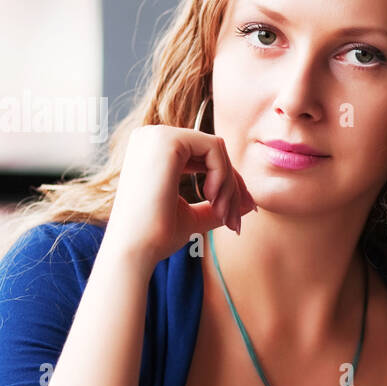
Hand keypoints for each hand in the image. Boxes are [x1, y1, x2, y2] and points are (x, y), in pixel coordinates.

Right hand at [106, 123, 255, 267]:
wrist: (135, 250)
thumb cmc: (157, 236)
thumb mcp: (193, 216)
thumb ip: (219, 205)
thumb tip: (252, 203)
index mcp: (154, 152)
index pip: (204, 156)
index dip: (227, 184)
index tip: (235, 216)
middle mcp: (152, 137)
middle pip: (213, 151)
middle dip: (232, 186)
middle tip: (233, 220)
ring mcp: (157, 135)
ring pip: (216, 148)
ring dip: (229, 184)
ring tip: (221, 213)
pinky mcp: (167, 140)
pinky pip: (214, 147)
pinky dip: (223, 174)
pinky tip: (211, 197)